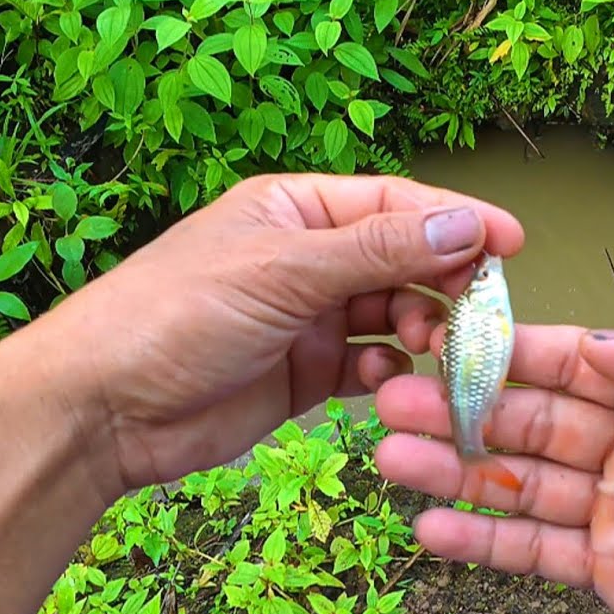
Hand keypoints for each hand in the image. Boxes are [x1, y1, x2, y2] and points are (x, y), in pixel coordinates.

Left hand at [40, 173, 522, 489]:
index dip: (455, 220)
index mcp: (295, 208)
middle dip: (441, 283)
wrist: (102, 410)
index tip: (511, 243)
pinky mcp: (304, 375)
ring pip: (390, 316)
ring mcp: (307, 318)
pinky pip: (367, 365)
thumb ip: (376, 251)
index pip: (394, 204)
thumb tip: (464, 226)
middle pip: (400, 260)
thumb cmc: (175, 315)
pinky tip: (389, 383)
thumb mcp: (281, 272)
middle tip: (477, 313)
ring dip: (419, 330)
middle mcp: (307, 258)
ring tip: (432, 349)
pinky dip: (387, 373)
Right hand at [372, 309, 613, 613]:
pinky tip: (433, 529)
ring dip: (456, 471)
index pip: (574, 361)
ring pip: (521, 483)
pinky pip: (536, 552)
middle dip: (461, 409)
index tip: (442, 340)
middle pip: (532, 420)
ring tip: (394, 457)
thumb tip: (601, 340)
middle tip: (391, 401)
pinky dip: (483, 541)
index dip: (506, 352)